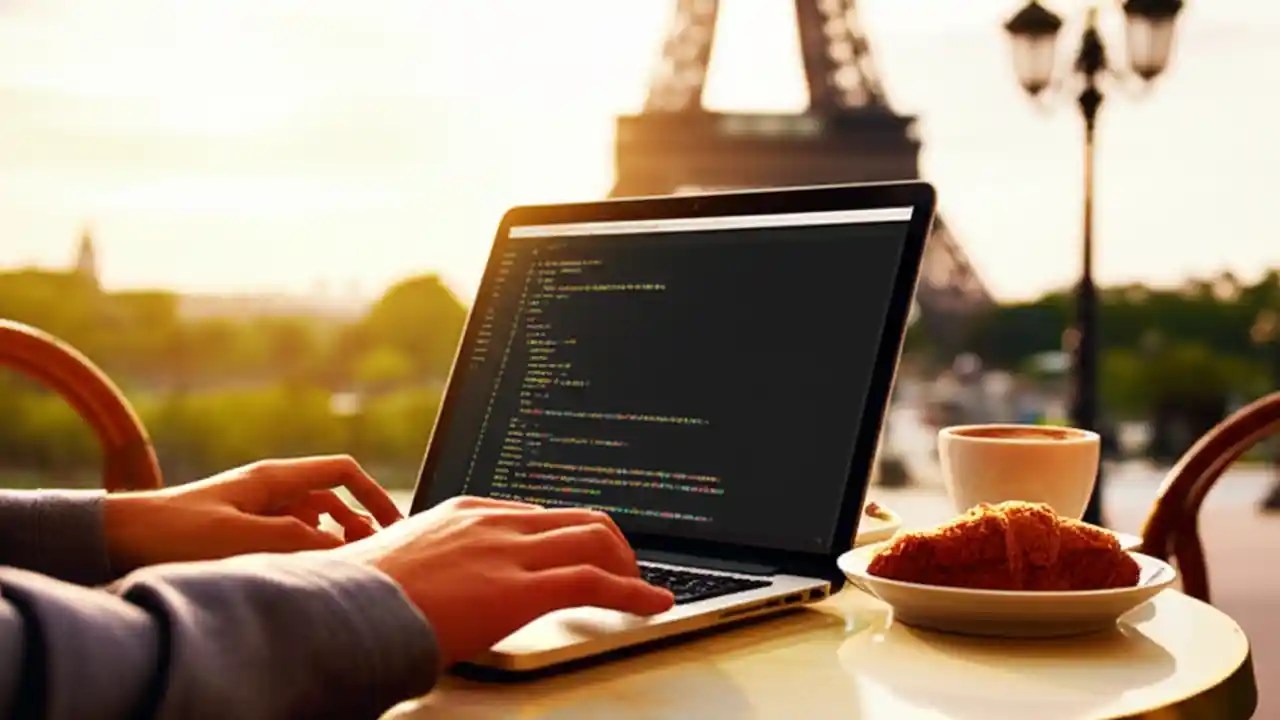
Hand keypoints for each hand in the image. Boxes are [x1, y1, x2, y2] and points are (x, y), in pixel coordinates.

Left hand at [104, 455, 401, 571]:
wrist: (121, 535)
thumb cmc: (174, 529)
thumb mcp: (236, 535)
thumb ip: (290, 537)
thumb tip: (335, 544)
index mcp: (274, 477)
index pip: (341, 472)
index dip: (372, 495)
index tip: (392, 524)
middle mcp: (272, 488)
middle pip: (334, 498)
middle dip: (359, 522)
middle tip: (376, 555)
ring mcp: (259, 507)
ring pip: (315, 519)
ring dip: (335, 539)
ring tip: (346, 565)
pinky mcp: (245, 528)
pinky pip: (292, 534)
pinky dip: (310, 548)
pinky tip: (308, 570)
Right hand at [337, 496, 674, 665]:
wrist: (342, 609)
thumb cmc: (357, 596)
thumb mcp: (400, 565)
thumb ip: (432, 568)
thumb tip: (433, 593)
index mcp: (466, 512)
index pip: (539, 514)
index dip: (571, 537)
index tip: (584, 553)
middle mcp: (494, 520)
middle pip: (578, 518)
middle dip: (612, 544)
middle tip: (626, 572)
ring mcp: (509, 549)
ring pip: (596, 539)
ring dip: (628, 566)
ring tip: (642, 590)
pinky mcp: (521, 586)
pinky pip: (595, 581)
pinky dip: (634, 593)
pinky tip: (652, 605)